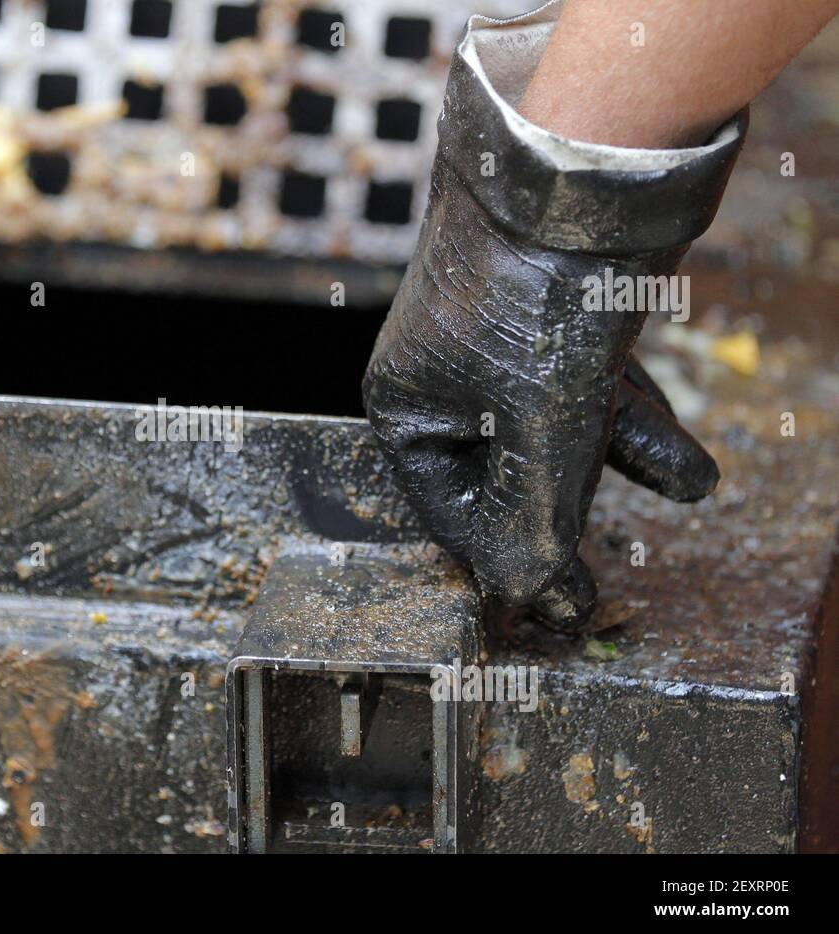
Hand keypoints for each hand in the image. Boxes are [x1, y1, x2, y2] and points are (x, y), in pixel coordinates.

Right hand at [363, 164, 719, 630]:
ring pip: (559, 430)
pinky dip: (635, 419)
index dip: (506, 561)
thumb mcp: (537, 427)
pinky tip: (687, 463)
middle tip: (601, 580)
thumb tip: (535, 598)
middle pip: (509, 473)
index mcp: (408, 404)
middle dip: (569, 514)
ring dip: (622, 460)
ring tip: (687, 479)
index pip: (450, 510)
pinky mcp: (553, 320)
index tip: (557, 605)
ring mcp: (502, 347)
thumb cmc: (532, 297)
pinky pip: (590, 390)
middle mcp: (446, 378)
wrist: (581, 166)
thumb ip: (534, 521)